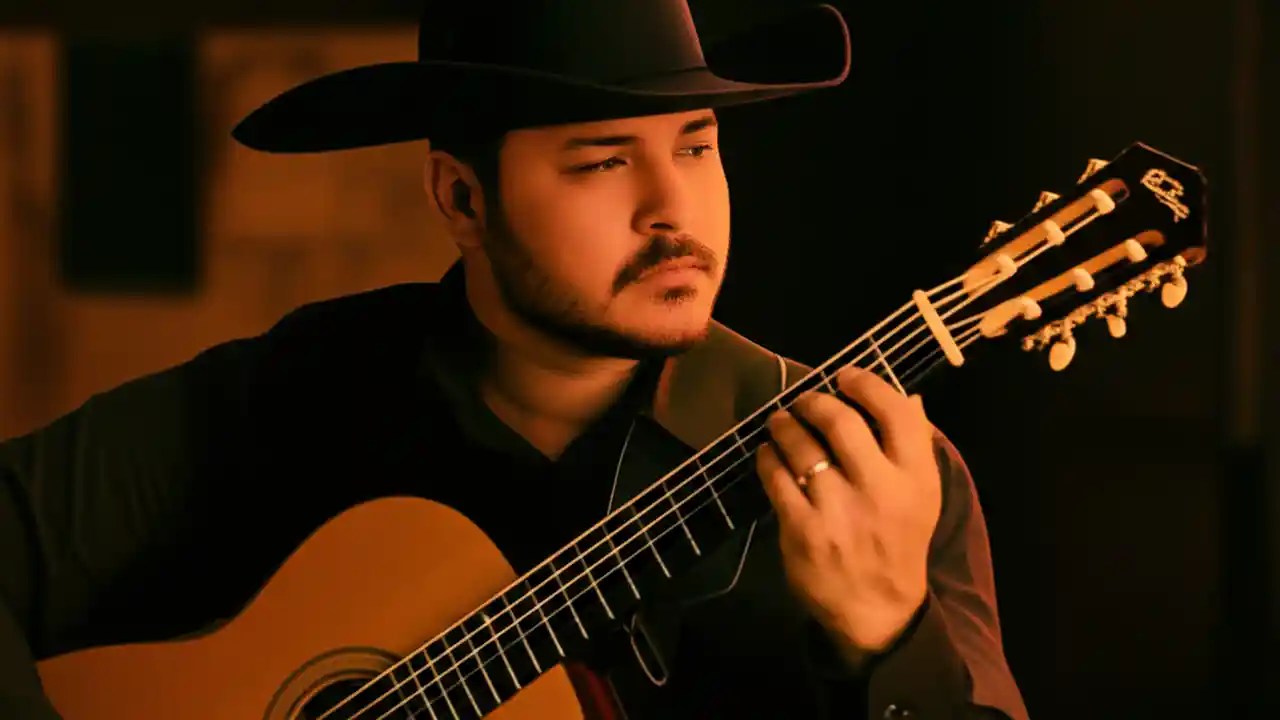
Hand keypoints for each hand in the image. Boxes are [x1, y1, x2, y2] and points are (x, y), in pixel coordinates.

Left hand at [756, 367, 941, 663]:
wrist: (878, 609)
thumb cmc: (898, 542)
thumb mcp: (922, 496)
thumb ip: (915, 446)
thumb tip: (907, 395)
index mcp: (916, 478)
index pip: (895, 412)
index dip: (866, 384)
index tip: (844, 376)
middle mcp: (879, 491)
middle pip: (840, 421)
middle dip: (814, 402)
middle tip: (803, 401)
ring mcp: (838, 511)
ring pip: (801, 446)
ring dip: (784, 426)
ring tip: (781, 423)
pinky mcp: (803, 530)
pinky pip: (776, 477)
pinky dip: (768, 457)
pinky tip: (769, 453)